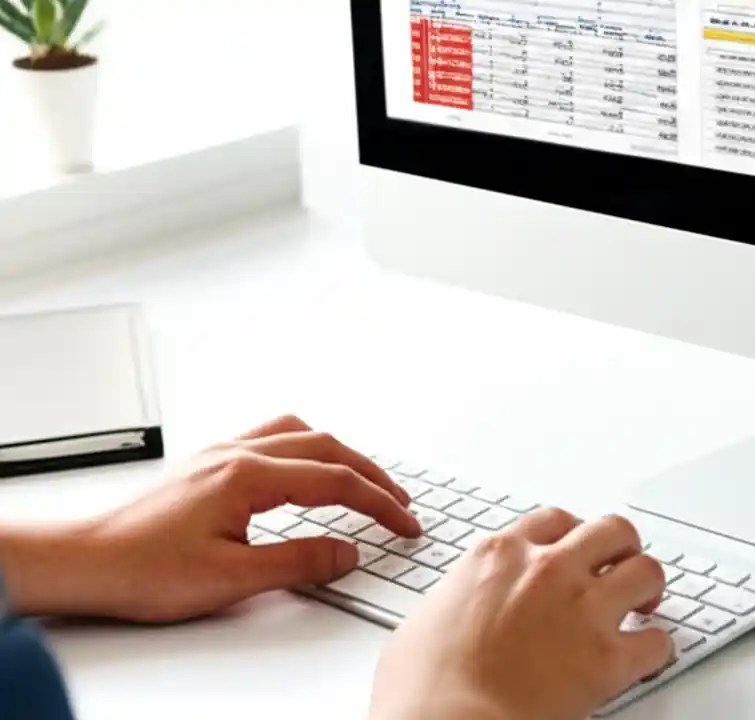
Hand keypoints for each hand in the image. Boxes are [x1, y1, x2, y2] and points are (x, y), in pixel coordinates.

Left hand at [0, 415, 420, 621]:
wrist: (83, 559)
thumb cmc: (142, 568)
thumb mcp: (232, 578)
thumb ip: (299, 561)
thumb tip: (347, 552)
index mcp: (248, 476)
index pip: (336, 482)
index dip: (380, 504)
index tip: (405, 523)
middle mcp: (236, 453)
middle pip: (326, 448)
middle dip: (372, 474)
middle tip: (400, 502)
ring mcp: (220, 452)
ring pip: (299, 433)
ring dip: (340, 453)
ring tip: (364, 478)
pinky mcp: (207, 463)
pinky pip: (271, 436)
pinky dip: (305, 446)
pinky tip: (305, 467)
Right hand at [369, 509, 673, 719]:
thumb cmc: (424, 688)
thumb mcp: (427, 618)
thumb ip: (460, 597)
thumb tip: (460, 611)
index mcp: (499, 556)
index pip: (552, 520)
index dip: (571, 534)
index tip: (575, 547)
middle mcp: (547, 570)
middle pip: (610, 531)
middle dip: (621, 548)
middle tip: (620, 566)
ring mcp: (582, 610)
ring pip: (645, 571)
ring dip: (648, 587)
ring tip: (645, 603)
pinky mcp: (607, 659)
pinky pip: (657, 642)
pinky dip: (658, 649)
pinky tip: (648, 657)